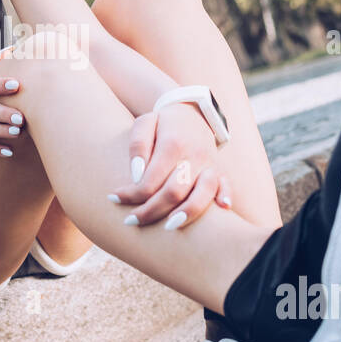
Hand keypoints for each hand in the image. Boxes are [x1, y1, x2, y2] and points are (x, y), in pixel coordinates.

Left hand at [107, 102, 232, 229]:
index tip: (114, 199)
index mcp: (172, 144)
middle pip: (174, 193)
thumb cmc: (162, 123)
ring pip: (202, 195)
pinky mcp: (219, 170)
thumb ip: (138, 146)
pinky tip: (221, 210)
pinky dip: (226, 197)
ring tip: (167, 229)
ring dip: (186, 215)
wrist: (193, 112)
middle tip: (131, 221)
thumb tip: (136, 176)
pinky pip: (227, 186)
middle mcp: (194, 156)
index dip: (132, 194)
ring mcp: (209, 165)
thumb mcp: (144, 123)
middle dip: (151, 211)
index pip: (151, 179)